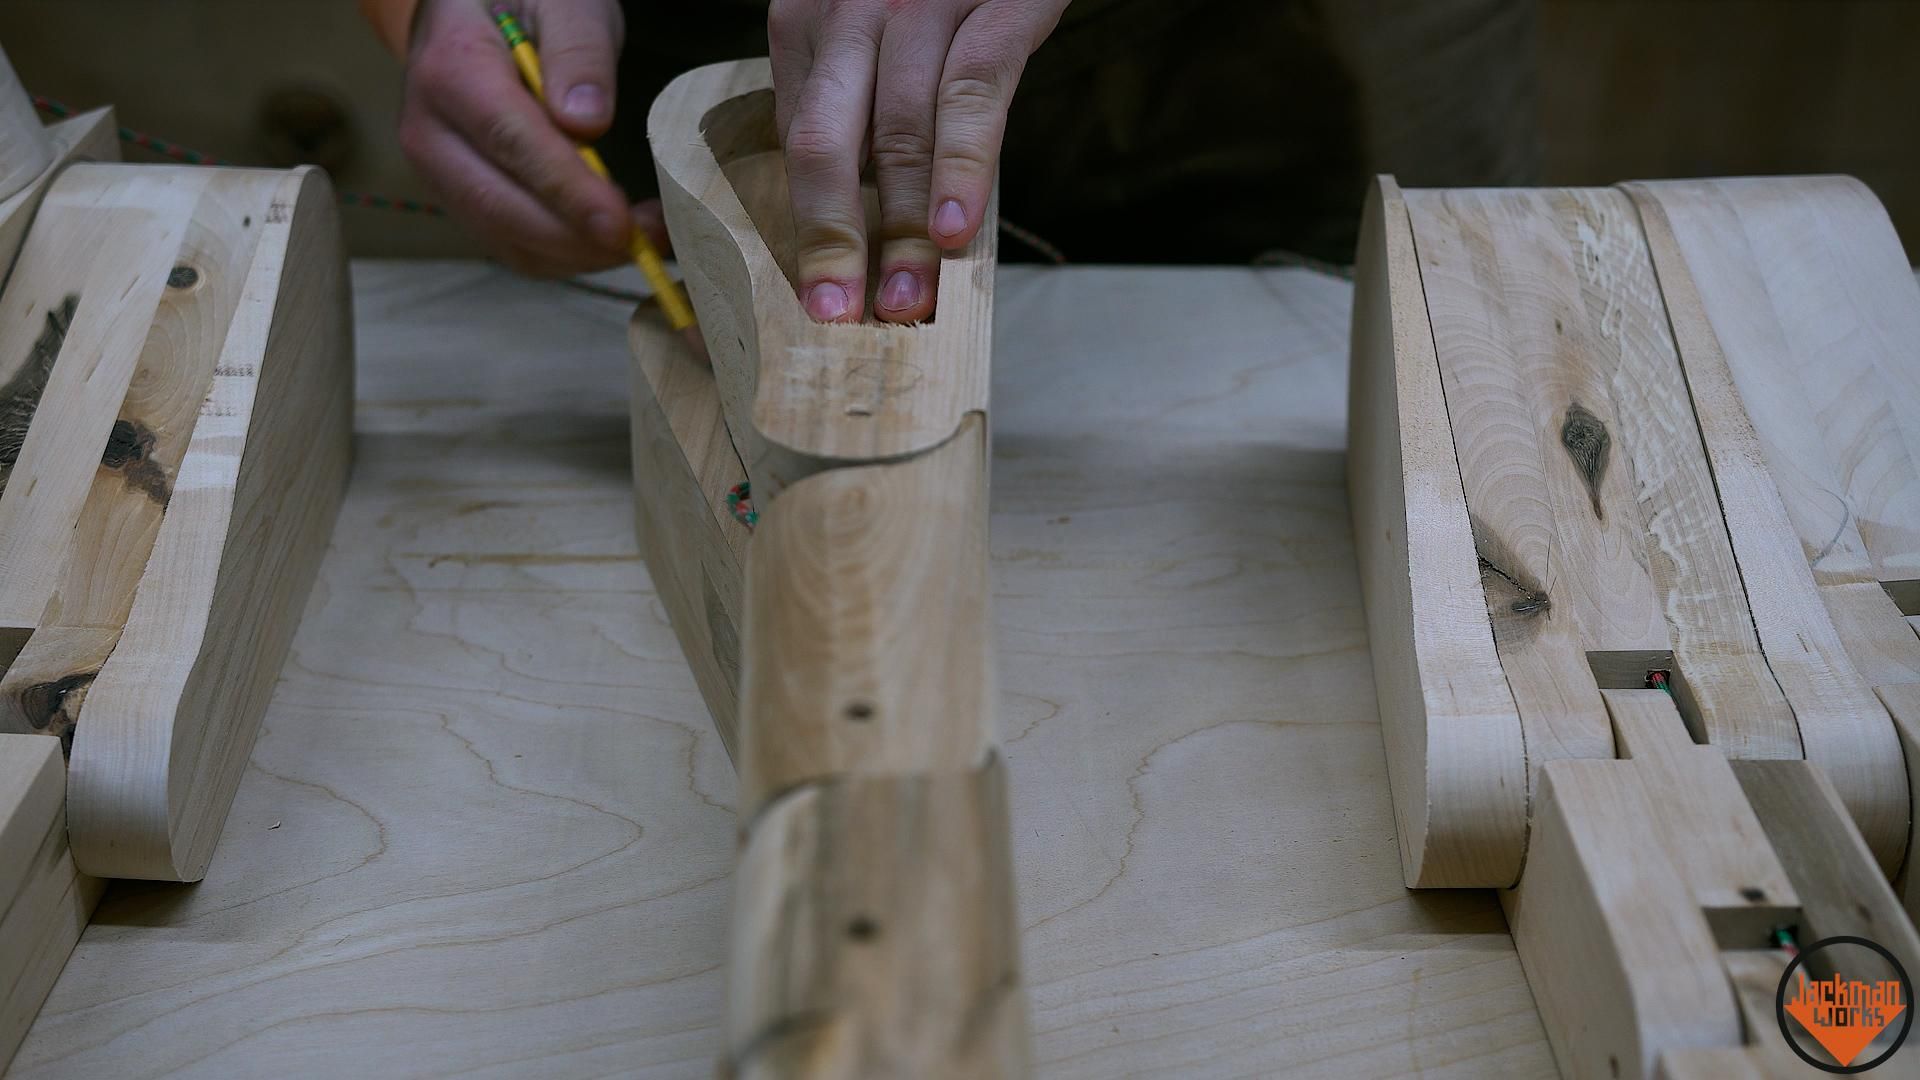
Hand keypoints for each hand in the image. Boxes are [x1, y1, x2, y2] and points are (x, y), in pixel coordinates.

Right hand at [398, 0, 665, 275]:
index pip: (511, 142)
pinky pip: (512, 245)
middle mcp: (429, 131)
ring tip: (643, 240)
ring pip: (506, 238)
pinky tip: (611, 240)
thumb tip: (587, 122)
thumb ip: (578, 51)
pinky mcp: (460, 198)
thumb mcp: (563, 1)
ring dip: (578, 255)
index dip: (568, 190)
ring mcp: (439, 172)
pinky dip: (565, 256)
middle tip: (647, 242)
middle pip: (500, 206)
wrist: (473, 12)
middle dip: (577, 238)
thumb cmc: (522, 0)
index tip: (620, 223)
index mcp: (450, 69)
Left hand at [768, 0, 1069, 321]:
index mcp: (808, 21)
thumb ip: (860, 100)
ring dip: (902, 231)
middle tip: (836, 319)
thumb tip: (865, 217)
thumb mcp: (882, 26)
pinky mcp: (997, 4)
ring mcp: (919, 4)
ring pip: (898, 134)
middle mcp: (850, 9)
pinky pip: (972, 95)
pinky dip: (961, 167)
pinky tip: (956, 230)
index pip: (796, 141)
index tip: (821, 295)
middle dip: (831, 243)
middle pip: (825, 146)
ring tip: (905, 303)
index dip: (809, 225)